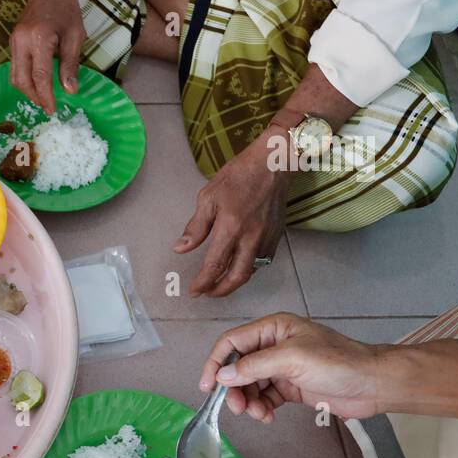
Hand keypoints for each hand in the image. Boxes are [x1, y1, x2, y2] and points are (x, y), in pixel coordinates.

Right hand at [9, 0, 85, 113]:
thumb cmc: (66, 10)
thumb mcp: (75, 36)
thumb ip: (70, 65)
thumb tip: (70, 91)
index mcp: (40, 38)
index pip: (40, 75)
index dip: (46, 96)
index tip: (53, 109)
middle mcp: (22, 41)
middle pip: (22, 80)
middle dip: (34, 97)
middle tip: (48, 106)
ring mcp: (13, 42)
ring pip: (15, 76)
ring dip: (27, 91)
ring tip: (42, 97)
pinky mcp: (12, 43)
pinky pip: (14, 68)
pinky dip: (24, 80)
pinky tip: (36, 84)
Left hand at [174, 129, 288, 296]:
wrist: (273, 164)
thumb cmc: (237, 176)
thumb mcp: (208, 197)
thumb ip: (196, 227)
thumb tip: (180, 248)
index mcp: (230, 228)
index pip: (214, 264)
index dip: (203, 282)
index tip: (194, 291)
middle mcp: (251, 238)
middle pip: (237, 276)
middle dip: (221, 290)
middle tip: (208, 293)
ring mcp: (267, 238)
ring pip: (252, 270)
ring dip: (235, 281)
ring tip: (221, 283)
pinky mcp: (277, 235)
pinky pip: (264, 260)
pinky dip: (250, 269)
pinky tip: (239, 266)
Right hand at [200, 313, 383, 421]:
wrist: (373, 384)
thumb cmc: (337, 363)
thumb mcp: (292, 359)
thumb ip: (254, 366)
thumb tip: (222, 376)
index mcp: (273, 329)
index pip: (232, 342)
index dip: (216, 362)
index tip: (208, 386)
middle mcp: (273, 346)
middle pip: (238, 367)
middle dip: (234, 388)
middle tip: (237, 408)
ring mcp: (282, 368)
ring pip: (250, 385)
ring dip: (248, 401)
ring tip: (257, 414)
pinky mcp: (290, 387)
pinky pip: (264, 397)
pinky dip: (261, 408)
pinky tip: (267, 416)